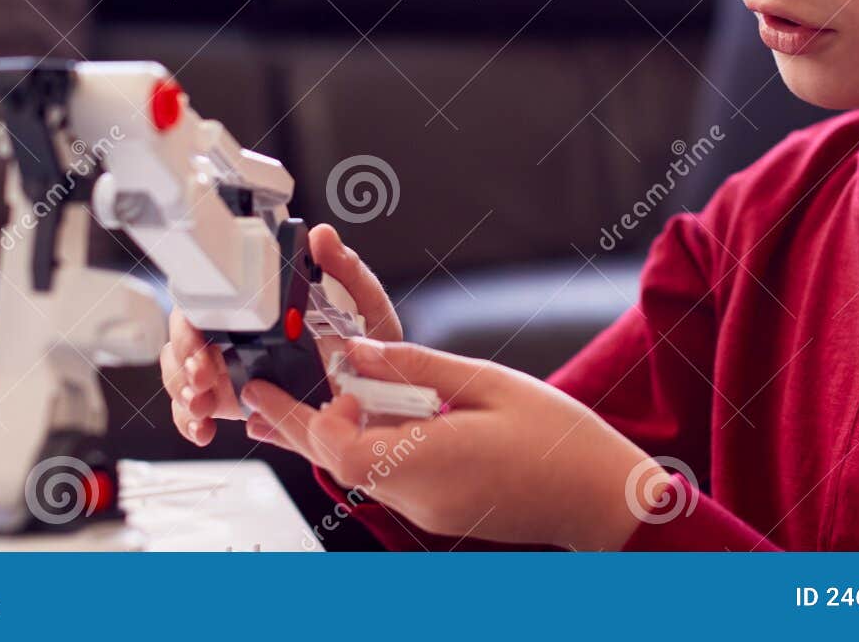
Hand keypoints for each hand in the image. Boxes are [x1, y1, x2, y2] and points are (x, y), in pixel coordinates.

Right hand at [159, 222, 401, 445]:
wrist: (378, 399)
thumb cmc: (367, 349)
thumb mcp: (365, 309)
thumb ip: (347, 271)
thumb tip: (324, 237)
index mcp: (261, 307)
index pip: (211, 299)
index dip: (196, 318)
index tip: (203, 336)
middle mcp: (238, 336)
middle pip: (185, 337)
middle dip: (184, 358)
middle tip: (203, 376)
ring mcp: (231, 370)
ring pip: (182, 375)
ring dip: (183, 390)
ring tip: (202, 404)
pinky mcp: (232, 403)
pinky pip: (194, 413)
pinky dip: (189, 422)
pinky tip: (204, 429)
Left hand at [241, 338, 667, 550]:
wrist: (602, 498)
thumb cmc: (559, 441)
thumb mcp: (487, 383)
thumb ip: (415, 366)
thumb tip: (356, 349)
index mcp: (427, 460)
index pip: (336, 446)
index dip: (308, 413)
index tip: (304, 382)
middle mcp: (416, 494)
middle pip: (333, 462)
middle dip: (292, 426)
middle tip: (255, 394)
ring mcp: (426, 508)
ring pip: (354, 471)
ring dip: (325, 435)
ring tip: (287, 405)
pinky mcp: (437, 509)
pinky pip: (384, 477)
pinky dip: (363, 446)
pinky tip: (361, 420)